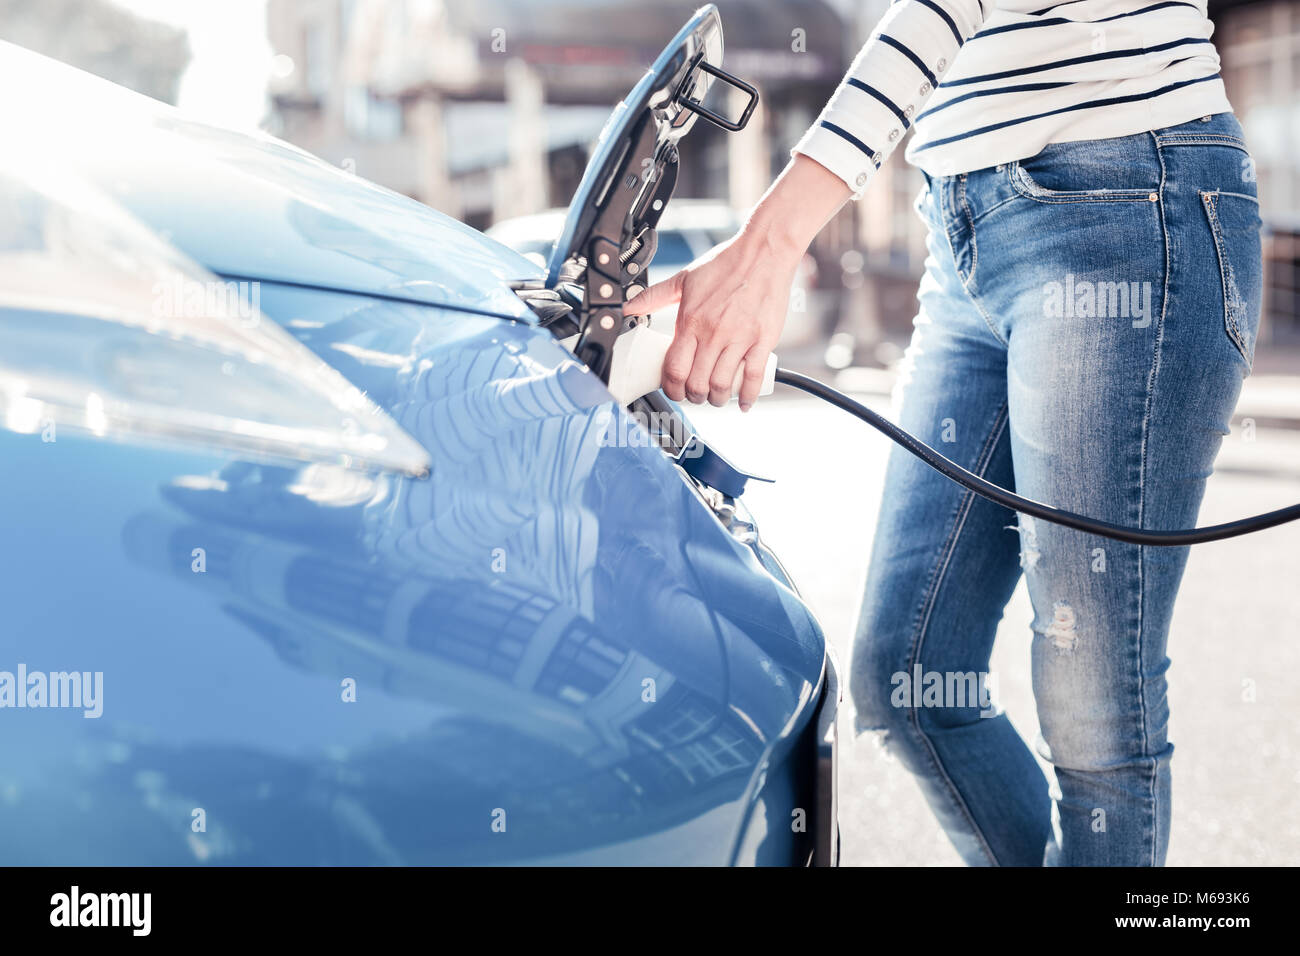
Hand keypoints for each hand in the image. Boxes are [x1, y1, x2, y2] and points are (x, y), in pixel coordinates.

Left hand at [623, 228, 799, 409]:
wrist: (763, 251)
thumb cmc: (726, 263)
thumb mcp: (683, 278)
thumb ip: (653, 296)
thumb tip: (628, 307)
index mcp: (691, 322)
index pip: (674, 369)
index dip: (671, 388)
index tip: (674, 390)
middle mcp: (714, 334)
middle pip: (697, 383)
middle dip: (693, 397)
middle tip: (695, 395)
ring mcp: (740, 339)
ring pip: (722, 386)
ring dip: (716, 400)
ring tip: (715, 397)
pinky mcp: (764, 340)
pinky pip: (754, 377)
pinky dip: (747, 397)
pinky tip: (743, 403)